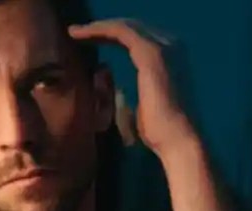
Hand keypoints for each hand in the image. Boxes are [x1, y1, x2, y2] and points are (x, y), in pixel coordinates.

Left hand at [68, 19, 197, 155]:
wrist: (178, 141)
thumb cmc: (159, 133)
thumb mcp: (138, 105)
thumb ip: (123, 89)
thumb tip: (104, 78)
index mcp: (170, 59)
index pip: (137, 38)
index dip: (111, 36)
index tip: (87, 41)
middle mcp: (171, 47)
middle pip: (131, 28)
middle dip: (102, 28)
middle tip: (76, 33)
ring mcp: (164, 48)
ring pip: (124, 27)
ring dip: (96, 27)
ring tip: (74, 32)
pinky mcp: (152, 54)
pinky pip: (121, 32)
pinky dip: (99, 30)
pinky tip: (81, 34)